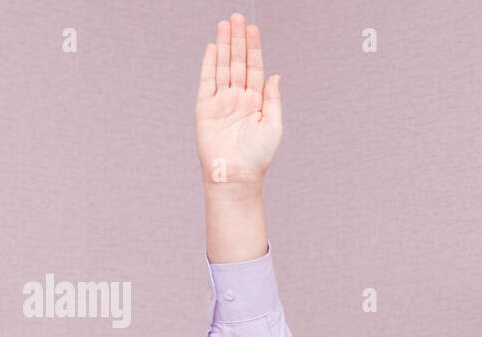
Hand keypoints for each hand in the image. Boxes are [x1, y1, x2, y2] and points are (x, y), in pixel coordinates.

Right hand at [195, 13, 282, 189]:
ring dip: (223, 45)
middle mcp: (238, 98)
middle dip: (238, 40)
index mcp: (256, 102)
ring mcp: (221, 101)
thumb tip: (276, 75)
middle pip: (237, 62)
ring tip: (225, 24)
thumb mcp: (274, 125)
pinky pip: (206, 81)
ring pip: (222, 67)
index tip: (253, 29)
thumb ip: (273, 99)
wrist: (236, 173)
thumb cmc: (257, 156)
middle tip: (238, 17)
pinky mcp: (205, 108)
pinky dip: (208, 64)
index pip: (254, 69)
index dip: (254, 49)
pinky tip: (211, 47)